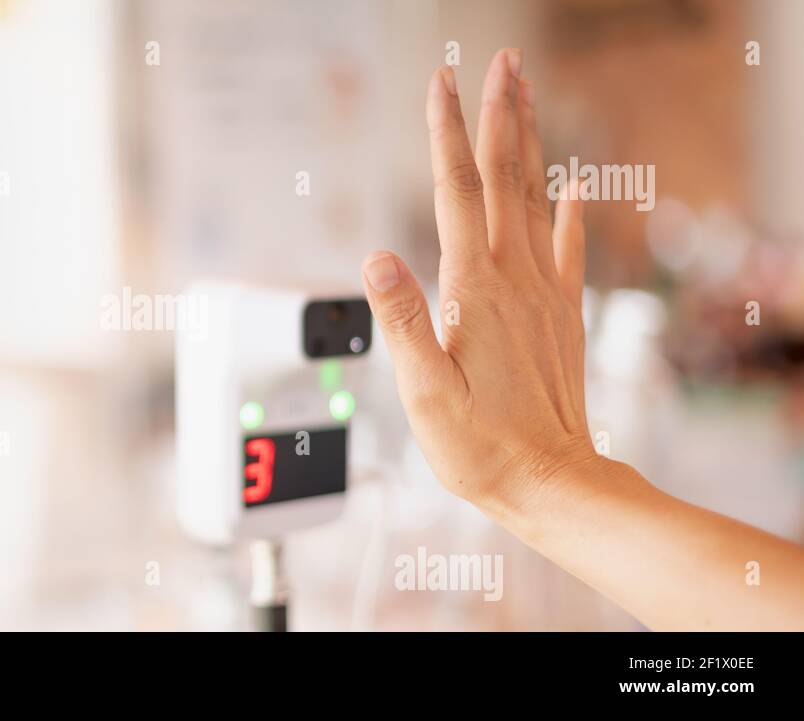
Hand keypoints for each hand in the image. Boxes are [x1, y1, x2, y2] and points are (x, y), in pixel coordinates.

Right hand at [360, 49, 605, 517]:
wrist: (553, 481)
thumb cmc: (482, 445)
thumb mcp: (423, 390)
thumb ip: (402, 319)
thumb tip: (377, 257)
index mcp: (474, 288)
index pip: (454, 190)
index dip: (444, 132)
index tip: (440, 82)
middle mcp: (515, 278)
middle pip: (505, 177)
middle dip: (499, 113)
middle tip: (499, 61)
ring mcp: (544, 292)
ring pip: (537, 199)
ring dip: (530, 143)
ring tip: (526, 96)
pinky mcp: (561, 313)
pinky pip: (569, 247)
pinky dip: (573, 210)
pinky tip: (577, 186)